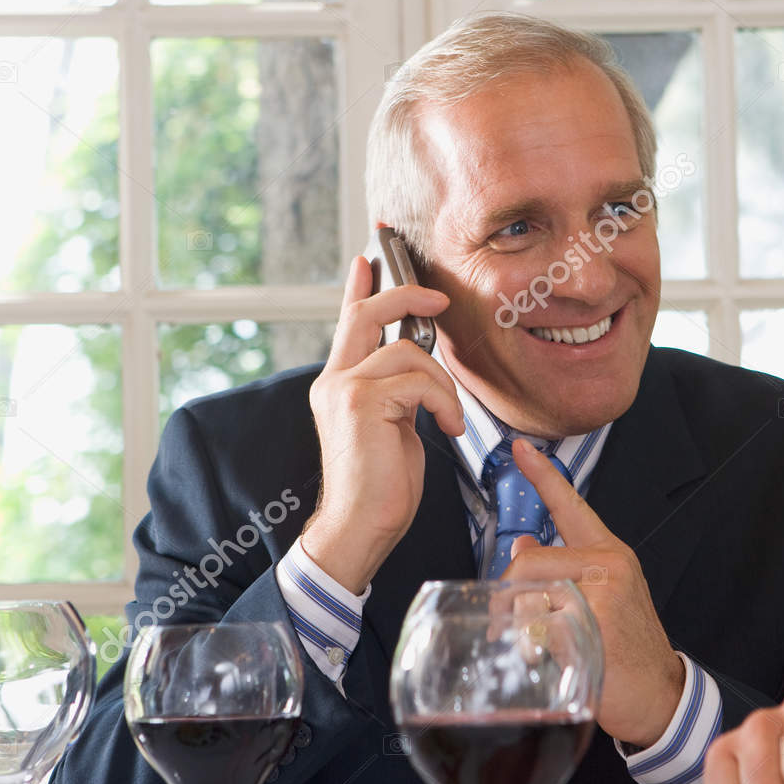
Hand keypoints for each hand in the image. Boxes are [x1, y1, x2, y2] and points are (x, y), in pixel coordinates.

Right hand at [300, 255, 463, 594]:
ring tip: (448, 421)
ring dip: (442, 386)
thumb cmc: (382, 486)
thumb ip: (397, 391)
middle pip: (367, 313)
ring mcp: (343, 389)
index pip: (348, 322)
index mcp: (339, 385)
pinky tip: (446, 429)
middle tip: (438, 299)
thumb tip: (420, 366)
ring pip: (408, 353)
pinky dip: (444, 404)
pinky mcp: (360, 402)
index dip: (359, 287)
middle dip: (406, 295)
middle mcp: (334, 381)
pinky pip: (419, 381)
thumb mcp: (394, 426)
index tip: (369, 258)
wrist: (361, 526)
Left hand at [500, 438, 685, 748]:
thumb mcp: (601, 599)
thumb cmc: (626, 649)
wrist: (659, 694)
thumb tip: (521, 548)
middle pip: (528, 561)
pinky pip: (537, 625)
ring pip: (528, 594)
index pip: (570, 506)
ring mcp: (604, 591)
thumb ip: (563, 570)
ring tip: (534, 648)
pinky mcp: (595, 621)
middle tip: (505, 624)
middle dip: (507, 594)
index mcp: (609, 554)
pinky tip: (550, 660)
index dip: (542, 476)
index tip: (520, 447)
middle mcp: (609, 564)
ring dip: (518, 625)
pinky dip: (532, 647)